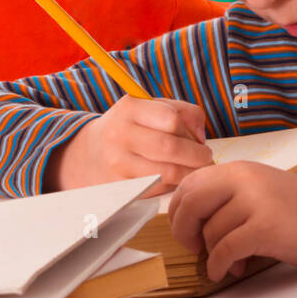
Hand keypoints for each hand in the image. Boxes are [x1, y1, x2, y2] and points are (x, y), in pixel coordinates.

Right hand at [43, 95, 213, 195]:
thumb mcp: (150, 108)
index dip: (191, 133)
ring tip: (192, 170)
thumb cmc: (131, 128)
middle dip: (197, 157)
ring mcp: (118, 163)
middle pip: (171, 147)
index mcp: (129, 108)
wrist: (91, 154)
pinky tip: (172, 179)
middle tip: (206, 159)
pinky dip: (172, 185)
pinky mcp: (121, 187)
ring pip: (168, 173)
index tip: (199, 142)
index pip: (171, 119)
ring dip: (188, 174)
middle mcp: (120, 134)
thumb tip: (200, 138)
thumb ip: (183, 112)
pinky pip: (159, 188)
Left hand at [167, 160, 296, 280]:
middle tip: (193, 247)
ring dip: (212, 254)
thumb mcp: (254, 189)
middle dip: (183, 230)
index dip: (177, 210)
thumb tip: (186, 221)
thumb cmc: (291, 209)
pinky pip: (227, 249)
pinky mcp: (265, 227)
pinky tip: (224, 272)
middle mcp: (244, 179)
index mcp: (237, 169)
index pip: (189, 184)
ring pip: (211, 231)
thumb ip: (223, 196)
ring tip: (228, 263)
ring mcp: (255, 202)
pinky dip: (219, 265)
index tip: (183, 229)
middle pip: (192, 203)